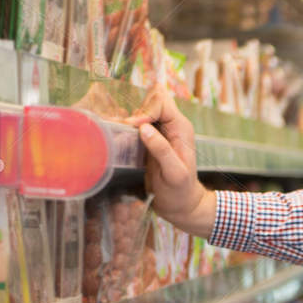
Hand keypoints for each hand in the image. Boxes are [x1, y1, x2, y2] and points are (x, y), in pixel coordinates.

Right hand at [125, 86, 212, 235]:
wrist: (181, 204)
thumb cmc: (180, 192)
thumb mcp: (173, 174)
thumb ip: (161, 150)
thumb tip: (144, 128)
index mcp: (181, 128)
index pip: (162, 102)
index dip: (146, 111)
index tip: (134, 127)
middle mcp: (172, 125)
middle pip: (152, 98)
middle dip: (138, 112)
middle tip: (128, 131)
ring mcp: (161, 130)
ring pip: (143, 108)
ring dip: (131, 118)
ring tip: (123, 133)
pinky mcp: (150, 138)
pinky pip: (138, 121)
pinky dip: (128, 124)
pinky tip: (121, 133)